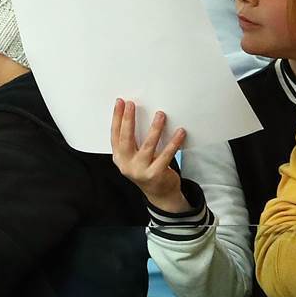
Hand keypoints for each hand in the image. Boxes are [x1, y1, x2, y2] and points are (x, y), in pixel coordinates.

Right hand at [110, 98, 189, 212]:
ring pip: (147, 146)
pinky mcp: (155, 174)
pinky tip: (180, 132)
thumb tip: (138, 116)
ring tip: (160, 115)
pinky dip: (173, 143)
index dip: (117, 118)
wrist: (159, 193)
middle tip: (132, 104)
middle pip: (126, 139)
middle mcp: (126, 164)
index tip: (120, 103)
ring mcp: (140, 170)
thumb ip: (133, 142)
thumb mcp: (134, 157)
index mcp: (119, 158)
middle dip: (128, 120)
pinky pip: (166, 155)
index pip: (115, 135)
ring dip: (154, 129)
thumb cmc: (147, 170)